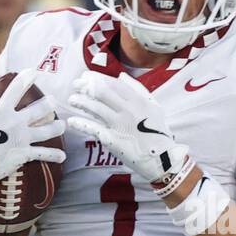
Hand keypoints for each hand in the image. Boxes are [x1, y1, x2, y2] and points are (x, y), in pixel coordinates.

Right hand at [0, 69, 66, 208]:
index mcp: (1, 111)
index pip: (16, 88)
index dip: (27, 77)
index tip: (34, 72)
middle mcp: (16, 123)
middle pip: (41, 109)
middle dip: (50, 103)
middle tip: (54, 101)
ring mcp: (23, 139)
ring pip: (48, 131)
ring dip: (58, 127)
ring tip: (62, 125)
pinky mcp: (25, 155)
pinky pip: (45, 154)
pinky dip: (55, 155)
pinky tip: (62, 156)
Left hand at [66, 72, 190, 186]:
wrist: (163, 159)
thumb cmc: (158, 133)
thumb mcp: (154, 107)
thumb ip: (138, 90)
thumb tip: (121, 77)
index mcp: (138, 100)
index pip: (113, 83)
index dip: (97, 78)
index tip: (86, 76)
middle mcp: (127, 110)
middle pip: (101, 93)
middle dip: (85, 86)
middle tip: (76, 84)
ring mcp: (119, 124)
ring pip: (95, 108)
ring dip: (81, 102)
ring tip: (72, 99)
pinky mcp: (113, 140)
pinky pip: (93, 129)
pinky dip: (81, 124)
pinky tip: (72, 121)